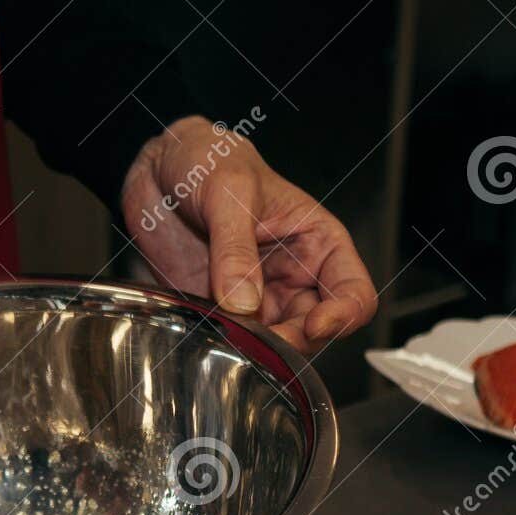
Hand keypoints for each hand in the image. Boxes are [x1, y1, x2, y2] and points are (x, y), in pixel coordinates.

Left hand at [123, 115, 377, 352]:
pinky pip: (236, 343)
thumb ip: (235, 247)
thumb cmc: (209, 161)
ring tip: (231, 338)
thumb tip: (245, 303)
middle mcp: (295, 277)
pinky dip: (228, 348)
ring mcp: (260, 299)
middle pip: (315, 332)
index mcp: (318, 242)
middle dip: (292, 343)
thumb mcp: (228, 190)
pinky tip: (212, 336)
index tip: (313, 326)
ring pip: (277, 346)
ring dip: (259, 352)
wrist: (162, 170)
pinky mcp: (224, 312)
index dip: (342, 317)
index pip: (354, 293)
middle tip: (260, 343)